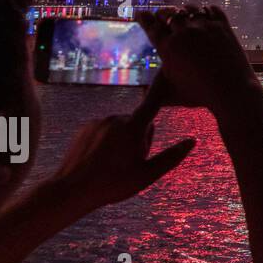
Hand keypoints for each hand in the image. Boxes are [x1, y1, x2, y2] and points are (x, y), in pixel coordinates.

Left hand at [51, 93, 194, 211]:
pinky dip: (107, 140)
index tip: (167, 71)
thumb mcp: (147, 175)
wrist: (70, 190)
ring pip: (122, 126)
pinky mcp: (85, 128)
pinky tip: (101, 160)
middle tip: (132, 162)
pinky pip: (105, 129)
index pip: (153, 103)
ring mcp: (98, 122)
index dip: (162, 89)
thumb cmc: (112, 185)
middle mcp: (116, 119)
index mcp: (132, 128)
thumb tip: (192, 142)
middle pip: (139, 122)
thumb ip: (171, 157)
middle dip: (140, 137)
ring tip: (114, 164)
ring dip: (124, 139)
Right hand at [137, 6, 259, 115]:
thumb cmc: (198, 96)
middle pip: (169, 14)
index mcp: (168, 48)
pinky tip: (207, 13)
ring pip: (191, 8)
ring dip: (186, 10)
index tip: (142, 14)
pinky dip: (208, 10)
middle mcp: (184, 33)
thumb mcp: (169, 94)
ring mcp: (204, 27)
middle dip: (165, 14)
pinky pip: (213, 9)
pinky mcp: (223, 26)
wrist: (230, 90)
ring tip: (186, 13)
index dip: (145, 19)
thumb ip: (151, 94)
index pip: (152, 27)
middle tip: (164, 15)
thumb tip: (139, 96)